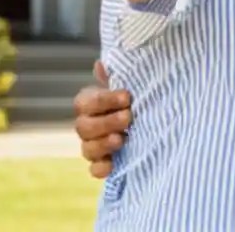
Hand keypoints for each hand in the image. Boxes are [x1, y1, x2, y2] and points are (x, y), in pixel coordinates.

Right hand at [73, 60, 131, 178]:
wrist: (150, 118)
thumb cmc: (133, 99)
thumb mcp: (128, 85)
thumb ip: (115, 77)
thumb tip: (100, 64)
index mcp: (89, 104)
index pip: (85, 103)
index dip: (104, 100)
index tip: (127, 97)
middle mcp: (87, 126)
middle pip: (84, 127)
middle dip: (106, 122)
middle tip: (129, 117)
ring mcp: (93, 146)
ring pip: (87, 149)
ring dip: (103, 144)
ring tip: (122, 139)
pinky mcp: (103, 164)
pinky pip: (95, 170)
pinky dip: (102, 168)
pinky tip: (112, 165)